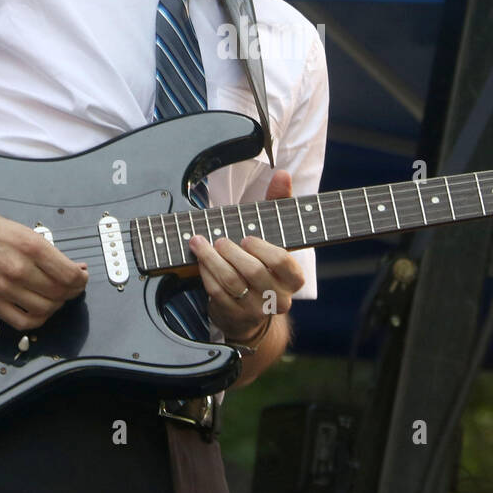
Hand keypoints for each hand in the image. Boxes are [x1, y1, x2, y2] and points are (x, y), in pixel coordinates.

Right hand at [0, 194, 87, 331]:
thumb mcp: (20, 230)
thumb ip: (44, 251)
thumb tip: (67, 266)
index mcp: (30, 246)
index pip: (69, 274)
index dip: (81, 279)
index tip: (82, 277)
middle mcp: (18, 268)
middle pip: (60, 293)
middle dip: (72, 292)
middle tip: (72, 287)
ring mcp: (3, 287)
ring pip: (45, 309)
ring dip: (56, 306)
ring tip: (56, 298)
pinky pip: (21, 321)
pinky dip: (36, 320)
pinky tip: (38, 311)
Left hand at [188, 170, 304, 340]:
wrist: (251, 308)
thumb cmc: (262, 262)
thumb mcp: (273, 234)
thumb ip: (278, 204)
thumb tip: (282, 175)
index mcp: (293, 278)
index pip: (282, 262)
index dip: (262, 249)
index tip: (246, 237)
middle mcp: (279, 298)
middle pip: (254, 273)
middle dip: (231, 252)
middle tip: (219, 239)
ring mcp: (256, 310)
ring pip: (232, 283)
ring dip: (212, 260)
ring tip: (199, 243)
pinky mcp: (235, 317)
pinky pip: (216, 293)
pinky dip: (206, 274)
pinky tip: (200, 260)